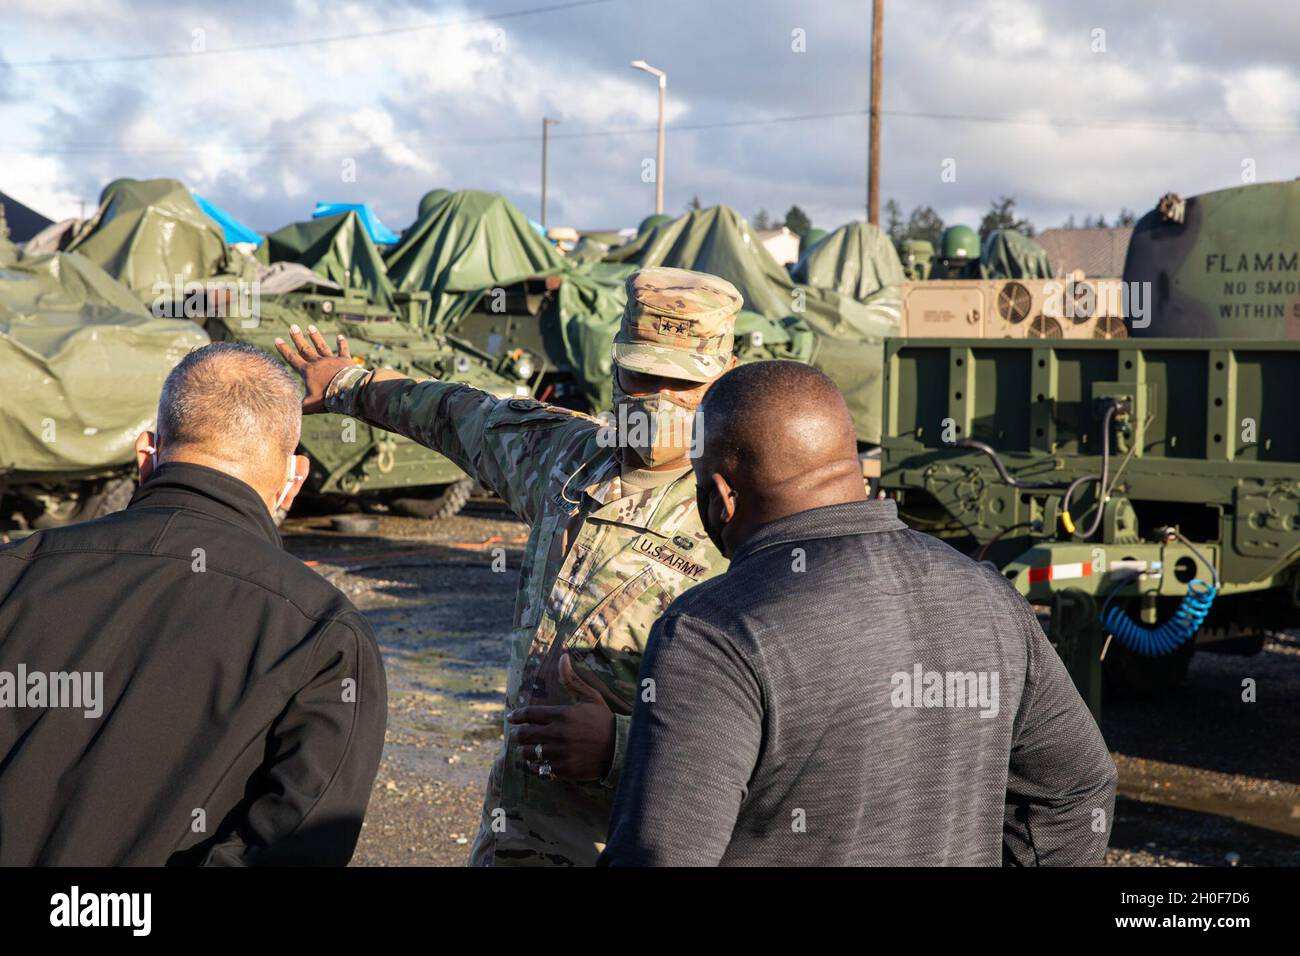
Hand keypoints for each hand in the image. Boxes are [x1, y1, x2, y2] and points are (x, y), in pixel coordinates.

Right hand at [274, 324, 355, 413]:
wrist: (348, 392)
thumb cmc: (328, 399)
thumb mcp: (311, 405)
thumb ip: (300, 407)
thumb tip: (288, 413)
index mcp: (308, 372)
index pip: (292, 358)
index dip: (284, 349)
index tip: (277, 339)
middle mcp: (318, 363)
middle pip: (305, 348)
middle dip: (298, 338)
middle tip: (292, 326)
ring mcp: (332, 360)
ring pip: (321, 346)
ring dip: (315, 336)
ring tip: (310, 326)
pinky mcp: (345, 360)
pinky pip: (343, 350)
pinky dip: (342, 343)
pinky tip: (341, 336)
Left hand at [508, 654, 614, 782]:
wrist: (621, 748)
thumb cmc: (604, 720)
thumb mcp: (590, 697)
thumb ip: (572, 679)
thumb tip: (562, 656)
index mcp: (562, 714)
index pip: (529, 714)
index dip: (516, 716)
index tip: (511, 718)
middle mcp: (558, 733)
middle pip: (524, 735)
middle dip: (517, 735)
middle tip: (517, 735)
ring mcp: (560, 752)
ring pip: (529, 753)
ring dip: (525, 751)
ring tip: (527, 749)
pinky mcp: (563, 769)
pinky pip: (539, 769)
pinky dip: (536, 766)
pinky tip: (538, 763)